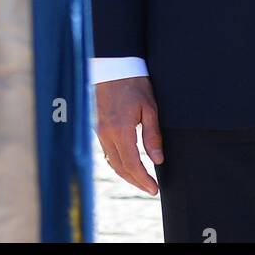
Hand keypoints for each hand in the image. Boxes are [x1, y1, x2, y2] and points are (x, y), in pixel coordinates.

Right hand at [94, 76, 162, 194]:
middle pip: (120, 167)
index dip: (143, 180)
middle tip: (150, 189)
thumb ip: (153, 135)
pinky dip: (117, 161)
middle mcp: (106, 133)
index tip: (154, 189)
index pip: (132, 164)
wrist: (113, 65)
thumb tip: (157, 160)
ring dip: (126, 174)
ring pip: (111, 161)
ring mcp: (98, 130)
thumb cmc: (133, 83)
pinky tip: (127, 163)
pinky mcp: (97, 125)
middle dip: (135, 181)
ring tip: (141, 180)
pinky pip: (106, 150)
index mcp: (120, 129)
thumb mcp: (149, 107)